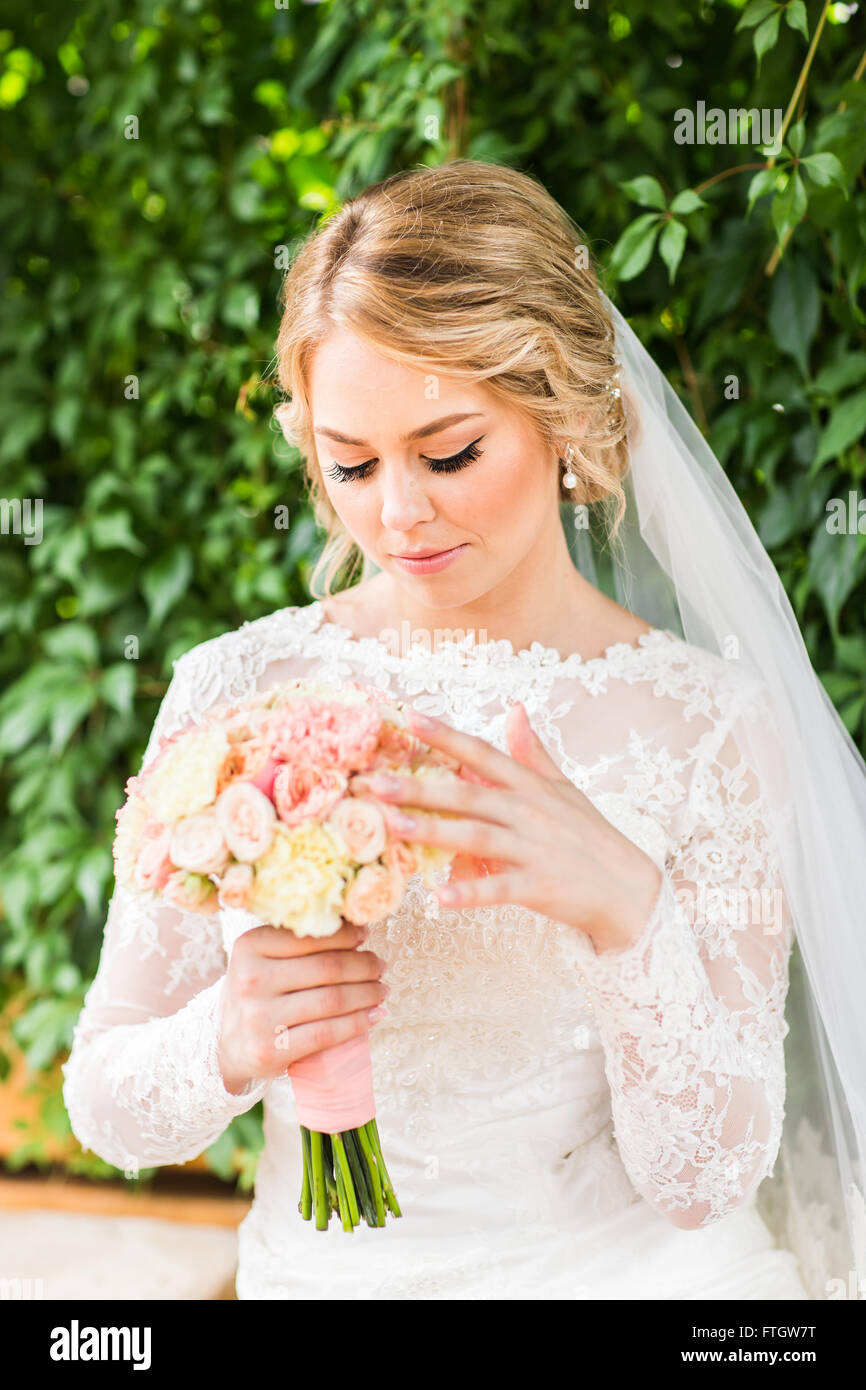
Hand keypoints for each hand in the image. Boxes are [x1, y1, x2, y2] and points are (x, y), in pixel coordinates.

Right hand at [217, 919, 388, 1094]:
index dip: (346, 934)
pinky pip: (326, 1034)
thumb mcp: (264, 957)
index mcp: (250, 946)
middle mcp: (251, 978)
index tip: (366, 936)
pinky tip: (374, 1015)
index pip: (312, 935)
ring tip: (381, 990)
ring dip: (367, 993)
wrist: (226, 1044)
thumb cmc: (258, 992)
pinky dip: (358, 1023)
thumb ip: (300, 941)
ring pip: (332, 1000)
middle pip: (328, 967)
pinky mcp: (270, 1050)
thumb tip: (357, 927)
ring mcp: (259, 1017)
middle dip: (364, 965)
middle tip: (380, 966)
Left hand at [363, 703, 662, 951]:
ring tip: (392, 826)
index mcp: (529, 786)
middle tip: (373, 783)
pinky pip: (498, 890)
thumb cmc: (589, 836)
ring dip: (432, 831)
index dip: (446, 735)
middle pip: (467, 795)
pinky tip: (439, 898)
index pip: (482, 753)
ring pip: (475, 836)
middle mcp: (528, 811)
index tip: (408, 717)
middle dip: (419, 787)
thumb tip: (514, 709)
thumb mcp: (563, 788)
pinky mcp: (538, 887)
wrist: (627, 887)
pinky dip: (470, 893)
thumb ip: (533, 752)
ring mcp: (533, 849)